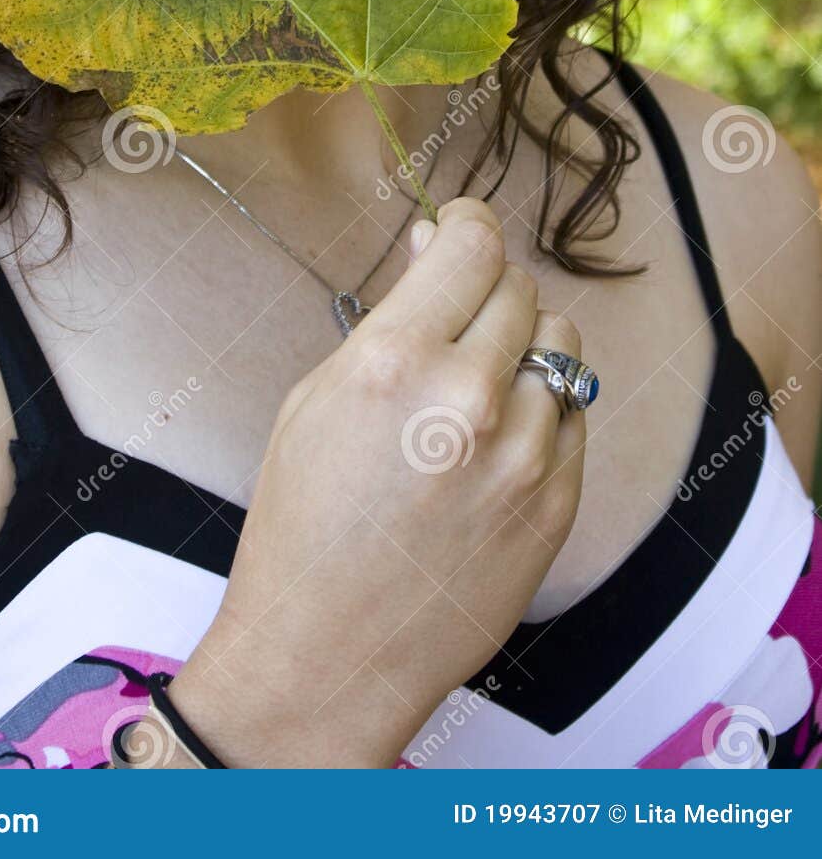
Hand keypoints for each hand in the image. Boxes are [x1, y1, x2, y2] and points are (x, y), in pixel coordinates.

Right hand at [170, 196, 585, 766]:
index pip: (474, 245)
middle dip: (486, 292)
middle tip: (454, 322)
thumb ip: (390, 317)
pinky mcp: (558, 505)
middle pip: (520, 289)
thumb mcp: (317, 399)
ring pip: (561, 347)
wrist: (328, 654)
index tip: (460, 229)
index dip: (468, 223)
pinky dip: (543, 413)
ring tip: (481, 385)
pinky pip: (575, 416)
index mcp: (395, 362)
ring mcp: (524, 456)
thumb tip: (438, 245)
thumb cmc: (303, 527)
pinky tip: (495, 444)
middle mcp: (469, 399)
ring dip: (524, 349)